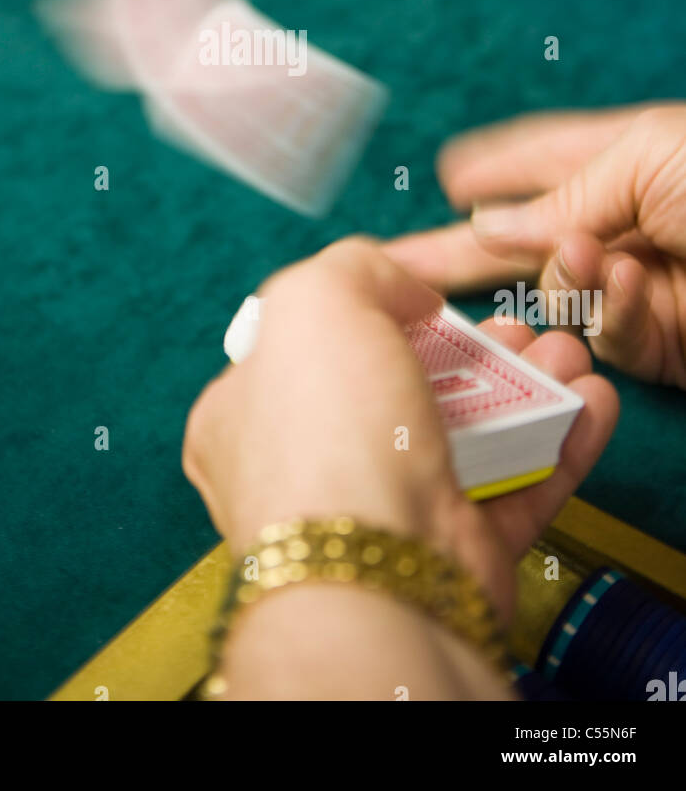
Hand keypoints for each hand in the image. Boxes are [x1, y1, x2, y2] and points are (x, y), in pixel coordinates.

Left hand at [183, 237, 617, 627]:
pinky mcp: (455, 550)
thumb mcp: (313, 300)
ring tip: (565, 356)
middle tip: (515, 327)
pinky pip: (518, 488)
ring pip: (468, 434)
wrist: (378, 568)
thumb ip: (354, 268)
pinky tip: (587, 406)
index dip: (371, 313)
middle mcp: (316, 463)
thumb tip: (405, 291)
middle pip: (404, 387)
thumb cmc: (323, 431)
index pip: (309, 349)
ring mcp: (389, 510)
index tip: (427, 297)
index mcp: (250, 411)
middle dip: (471, 350)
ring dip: (525, 389)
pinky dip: (558, 444)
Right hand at [386, 104, 685, 387]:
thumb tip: (486, 225)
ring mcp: (633, 285)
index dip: (495, 167)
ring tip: (586, 254)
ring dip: (562, 276)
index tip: (446, 176)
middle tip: (395, 264)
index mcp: (622, 160)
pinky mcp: (654, 339)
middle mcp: (621, 222)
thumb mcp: (646, 154)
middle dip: (457, 251)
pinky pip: (602, 336)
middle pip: (522, 240)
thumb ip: (565, 193)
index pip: (544, 160)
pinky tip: (629, 281)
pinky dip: (609, 310)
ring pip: (554, 296)